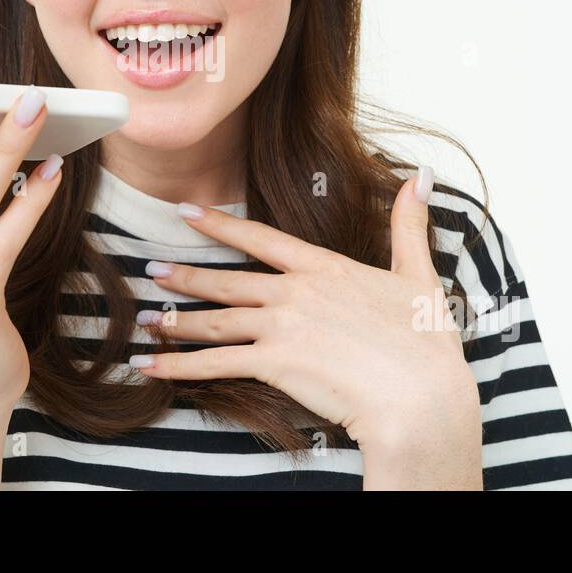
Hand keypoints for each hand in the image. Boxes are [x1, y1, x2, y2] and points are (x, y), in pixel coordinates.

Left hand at [129, 169, 481, 477]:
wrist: (420, 395)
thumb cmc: (425, 342)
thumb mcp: (419, 274)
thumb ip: (409, 225)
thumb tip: (421, 177)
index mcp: (325, 268)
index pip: (261, 238)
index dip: (220, 225)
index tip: (186, 213)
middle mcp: (295, 292)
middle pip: (227, 281)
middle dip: (186, 275)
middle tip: (151, 270)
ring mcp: (282, 327)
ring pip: (216, 320)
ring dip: (176, 320)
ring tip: (146, 319)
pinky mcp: (275, 364)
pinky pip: (216, 364)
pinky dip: (178, 366)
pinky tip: (150, 368)